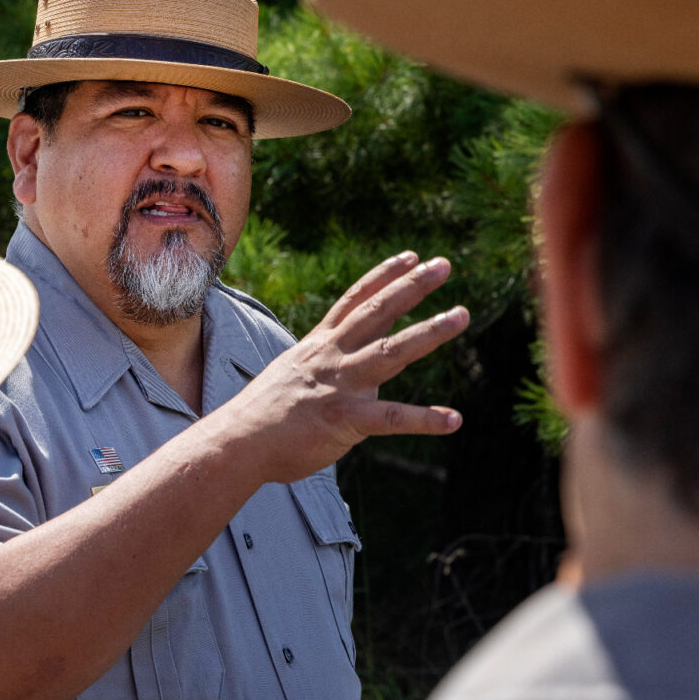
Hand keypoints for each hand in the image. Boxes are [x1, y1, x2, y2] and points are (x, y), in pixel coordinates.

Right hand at [213, 250, 468, 484]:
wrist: (237, 442)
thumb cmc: (263, 414)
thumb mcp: (294, 375)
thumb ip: (328, 368)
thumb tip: (358, 372)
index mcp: (319, 345)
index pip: (355, 301)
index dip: (384, 276)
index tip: (411, 257)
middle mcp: (331, 357)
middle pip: (377, 313)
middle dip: (412, 287)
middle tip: (444, 265)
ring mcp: (339, 386)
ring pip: (391, 352)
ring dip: (429, 332)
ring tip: (460, 315)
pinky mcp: (344, 420)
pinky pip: (392, 418)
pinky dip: (424, 419)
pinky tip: (454, 419)